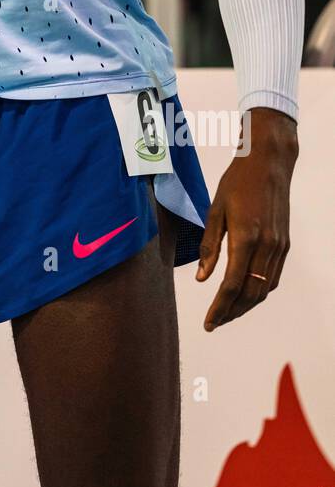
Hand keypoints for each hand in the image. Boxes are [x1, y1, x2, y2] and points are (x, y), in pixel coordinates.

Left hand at [196, 108, 297, 330]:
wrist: (269, 164)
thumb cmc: (237, 182)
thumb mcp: (215, 210)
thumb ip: (210, 246)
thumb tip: (202, 279)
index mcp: (245, 238)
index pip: (232, 285)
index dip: (219, 308)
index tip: (208, 322)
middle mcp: (266, 246)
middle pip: (250, 294)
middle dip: (231, 312)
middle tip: (214, 322)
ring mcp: (279, 247)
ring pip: (264, 289)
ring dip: (245, 306)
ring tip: (227, 312)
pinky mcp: (284, 244)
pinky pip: (272, 277)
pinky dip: (259, 291)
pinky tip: (245, 293)